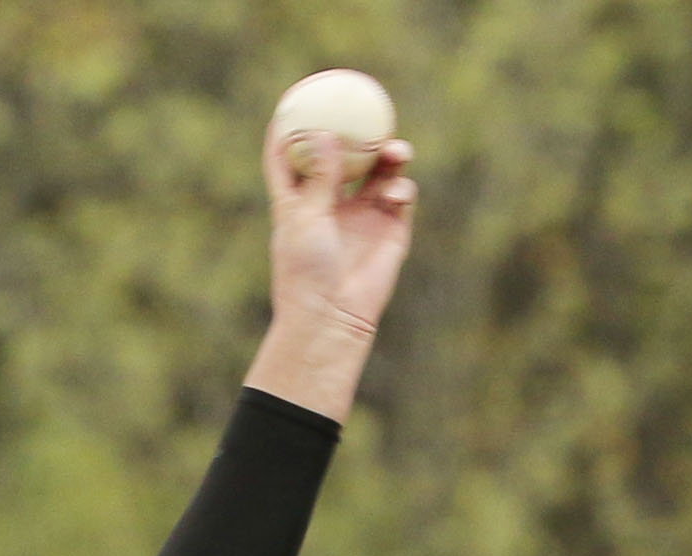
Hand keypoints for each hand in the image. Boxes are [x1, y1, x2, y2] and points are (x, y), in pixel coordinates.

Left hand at [249, 121, 414, 422]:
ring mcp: (363, 217)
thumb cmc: (306, 272)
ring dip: (389, 156)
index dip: (289, 132)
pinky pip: (401, 197)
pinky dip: (402, 188)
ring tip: (396, 150)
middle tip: (367, 113)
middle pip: (345, 158)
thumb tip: (327, 133)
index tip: (291, 102)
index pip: (291, 162)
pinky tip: (397, 193)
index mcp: (301, 203)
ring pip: (380, 173)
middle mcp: (332, 206)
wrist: (332, 317)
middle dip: (357, 134)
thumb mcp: (306, 218)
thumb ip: (320, 176)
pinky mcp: (391, 232)